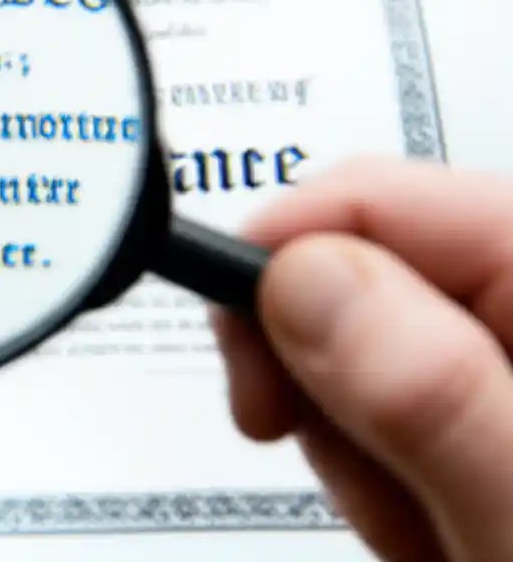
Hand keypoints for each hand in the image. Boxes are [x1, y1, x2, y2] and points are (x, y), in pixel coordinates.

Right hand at [214, 159, 512, 560]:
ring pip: (361, 354)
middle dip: (331, 379)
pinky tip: (432, 533)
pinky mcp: (484, 426)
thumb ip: (437, 402)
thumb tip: (308, 278)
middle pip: (368, 272)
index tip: (241, 342)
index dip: (293, 248)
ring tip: (427, 535)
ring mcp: (508, 378)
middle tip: (363, 477)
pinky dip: (381, 483)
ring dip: (362, 453)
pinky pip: (384, 420)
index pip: (399, 198)